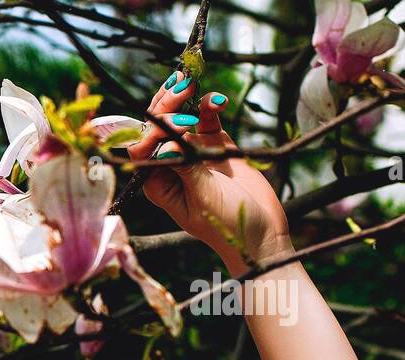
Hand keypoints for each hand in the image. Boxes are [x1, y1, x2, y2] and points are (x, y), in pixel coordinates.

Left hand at [127, 71, 293, 275]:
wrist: (261, 232)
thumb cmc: (225, 223)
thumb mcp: (203, 196)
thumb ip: (186, 166)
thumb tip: (167, 142)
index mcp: (156, 182)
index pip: (143, 147)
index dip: (152, 129)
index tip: (174, 119)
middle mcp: (170, 165)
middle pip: (158, 127)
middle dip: (165, 105)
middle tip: (181, 86)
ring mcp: (193, 152)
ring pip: (180, 117)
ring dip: (184, 99)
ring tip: (192, 83)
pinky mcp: (215, 144)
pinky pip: (206, 118)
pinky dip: (209, 105)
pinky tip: (218, 100)